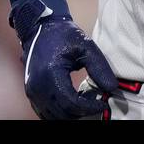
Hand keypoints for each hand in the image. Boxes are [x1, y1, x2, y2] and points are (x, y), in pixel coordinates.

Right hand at [11, 0, 120, 119]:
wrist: (40, 28)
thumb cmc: (63, 35)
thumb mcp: (86, 46)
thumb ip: (100, 68)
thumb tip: (112, 88)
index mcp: (50, 74)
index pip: (71, 103)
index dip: (90, 107)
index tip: (103, 103)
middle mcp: (37, 86)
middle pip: (63, 113)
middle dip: (82, 112)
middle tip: (96, 103)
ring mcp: (31, 91)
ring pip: (53, 116)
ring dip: (72, 113)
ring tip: (86, 101)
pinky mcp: (31, 92)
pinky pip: (45, 112)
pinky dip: (61, 112)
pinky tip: (74, 102)